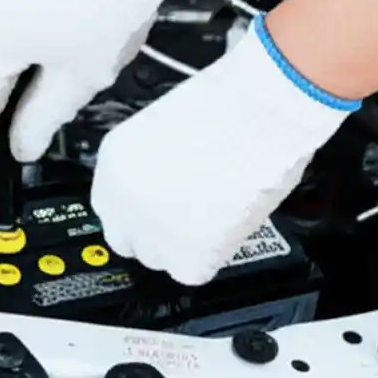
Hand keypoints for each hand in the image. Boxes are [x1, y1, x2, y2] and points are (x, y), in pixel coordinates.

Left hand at [91, 16, 358, 285]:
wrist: (265, 110)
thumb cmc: (231, 104)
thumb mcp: (166, 132)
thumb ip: (155, 170)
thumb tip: (168, 190)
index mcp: (114, 163)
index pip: (112, 210)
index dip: (140, 212)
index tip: (159, 211)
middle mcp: (124, 199)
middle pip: (129, 241)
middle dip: (157, 234)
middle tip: (190, 218)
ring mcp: (152, 229)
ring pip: (160, 259)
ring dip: (184, 245)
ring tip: (215, 215)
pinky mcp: (187, 253)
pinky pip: (192, 272)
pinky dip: (211, 256)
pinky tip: (226, 225)